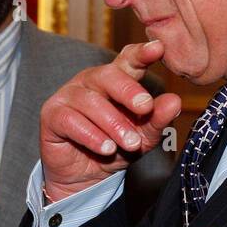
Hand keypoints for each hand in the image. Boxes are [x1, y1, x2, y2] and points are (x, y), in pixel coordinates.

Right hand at [40, 40, 182, 201]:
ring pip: (91, 102)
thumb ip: (156, 120)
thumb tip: (174, 101)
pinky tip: (107, 148)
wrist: (84, 177)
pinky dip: (92, 136)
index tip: (158, 49)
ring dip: (114, 124)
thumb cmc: (114, 149)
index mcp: (115, 80)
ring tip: (131, 144)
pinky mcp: (52, 115)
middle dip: (129, 91)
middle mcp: (91, 82)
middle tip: (146, 108)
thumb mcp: (141, 138)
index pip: (128, 60)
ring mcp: (68, 96)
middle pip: (108, 76)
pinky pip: (71, 120)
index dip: (141, 53)